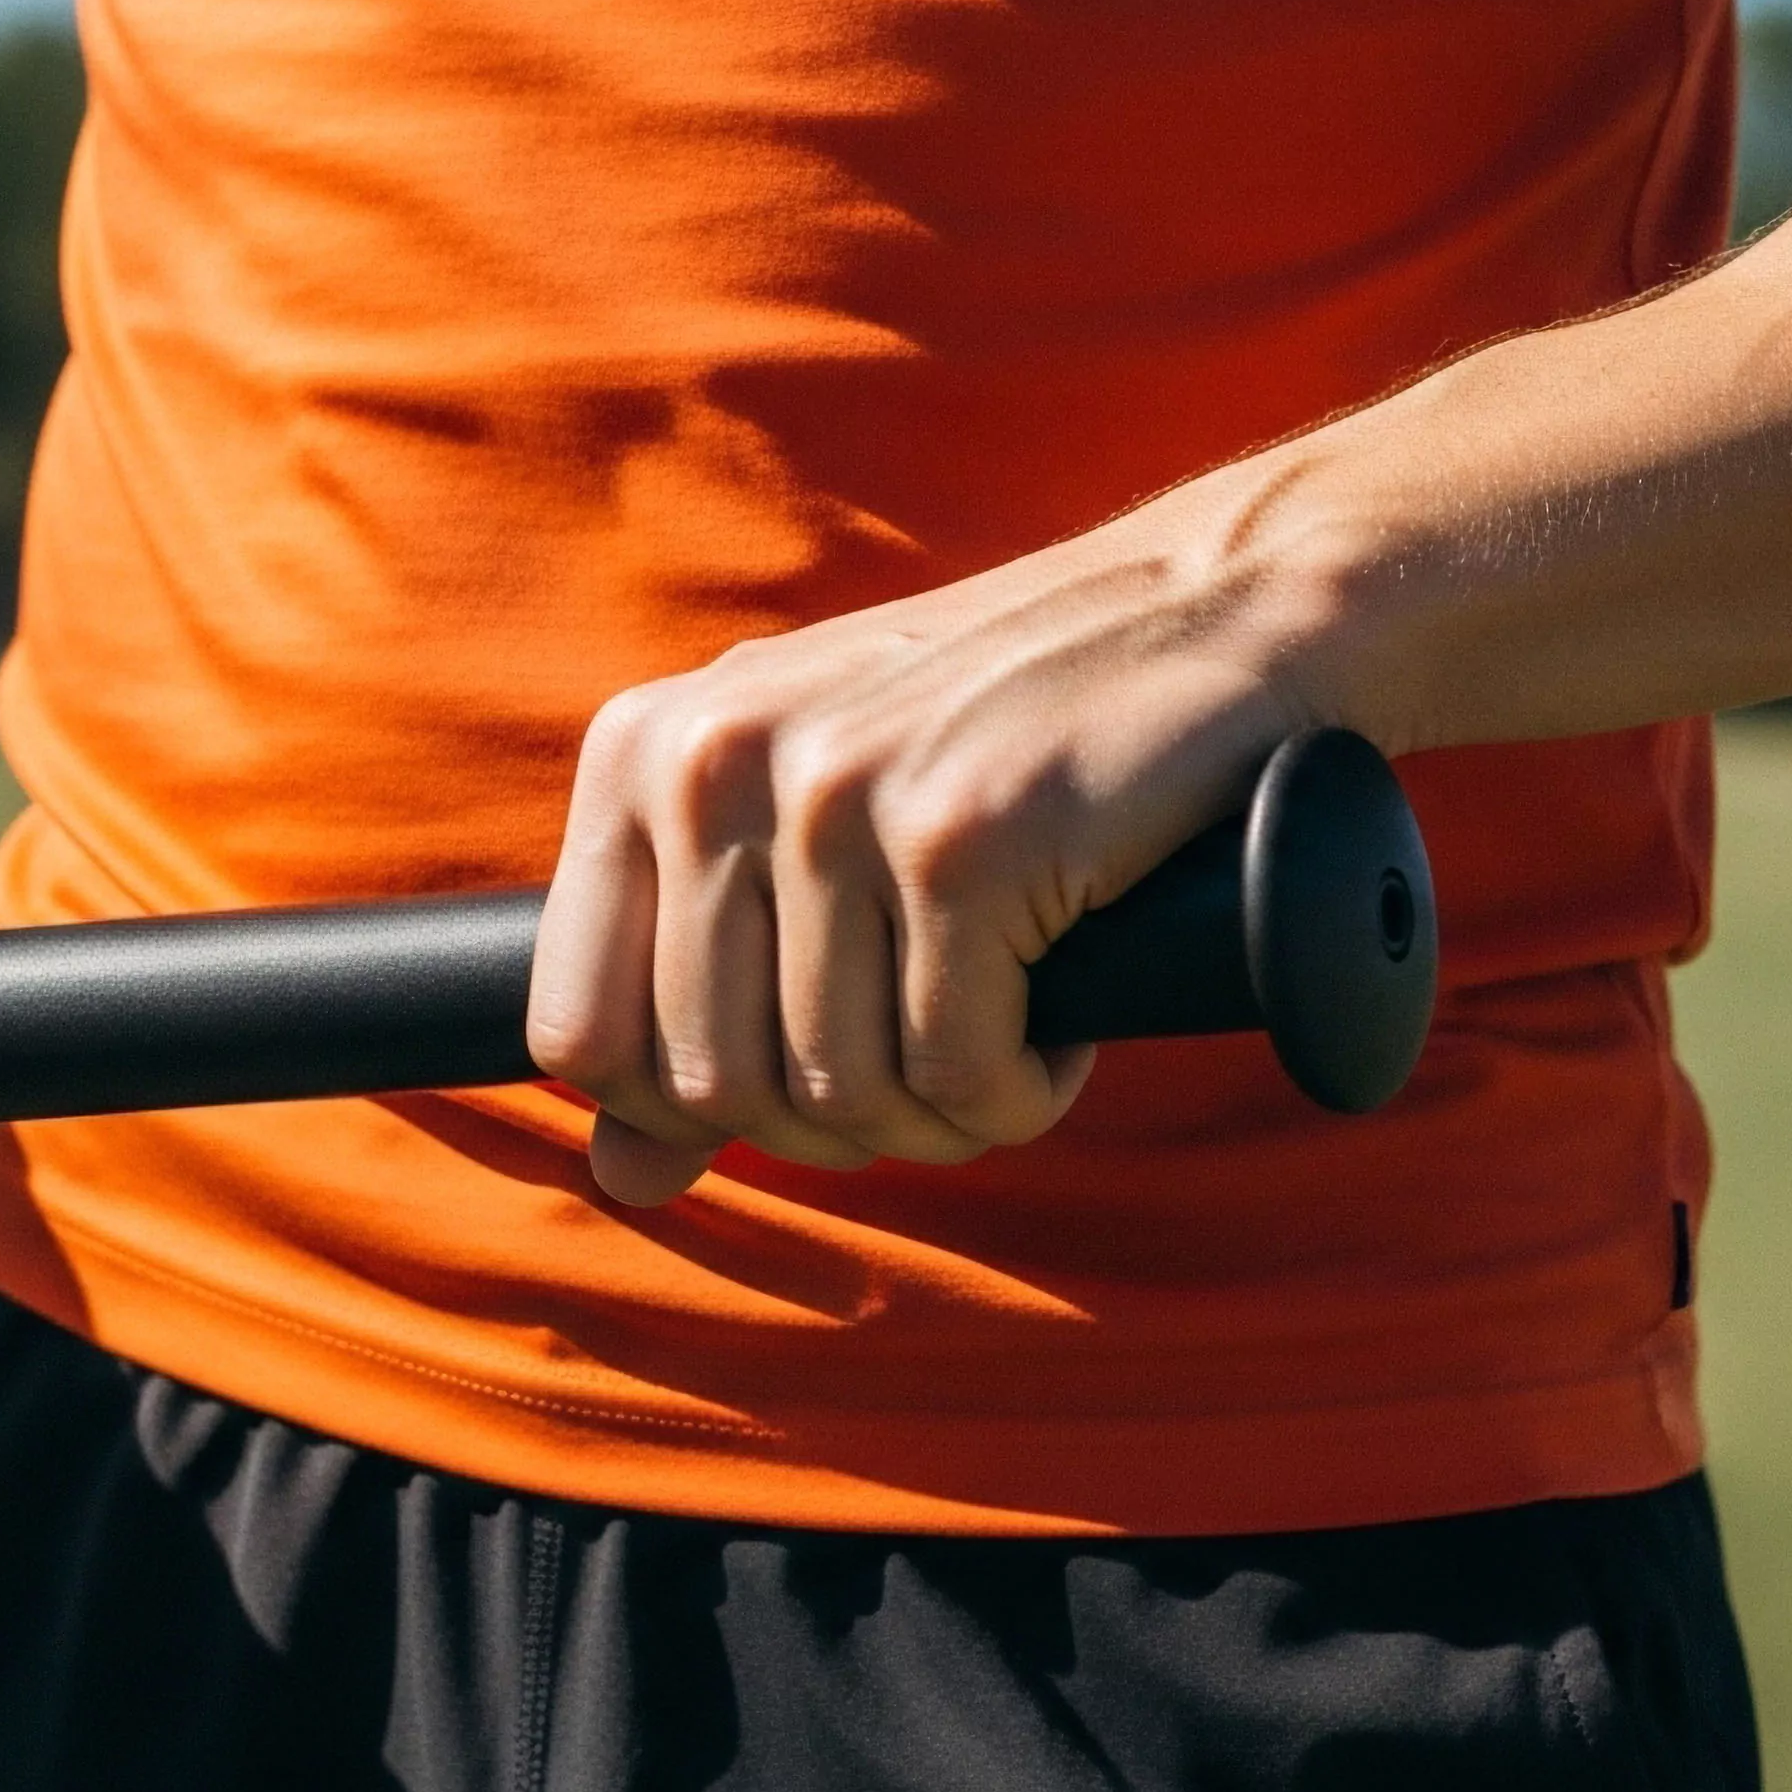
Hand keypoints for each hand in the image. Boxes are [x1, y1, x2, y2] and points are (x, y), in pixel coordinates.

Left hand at [525, 495, 1349, 1205]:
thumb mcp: (812, 830)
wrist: (1214, 613)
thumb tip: (618, 1179)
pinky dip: (1019, 1092)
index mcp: (646, 750)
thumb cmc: (1004, 738)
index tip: (804, 1079)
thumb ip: (699, 992)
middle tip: (937, 1065)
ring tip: (1005, 1038)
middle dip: (836, 1120)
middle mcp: (716, 761)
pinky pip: (957, 1075)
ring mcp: (837, 797)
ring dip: (942, 1113)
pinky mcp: (962, 845)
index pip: (578, 1033)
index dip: (689, 1108)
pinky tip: (1058, 1028)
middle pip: (713, 1087)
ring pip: (838, 1091)